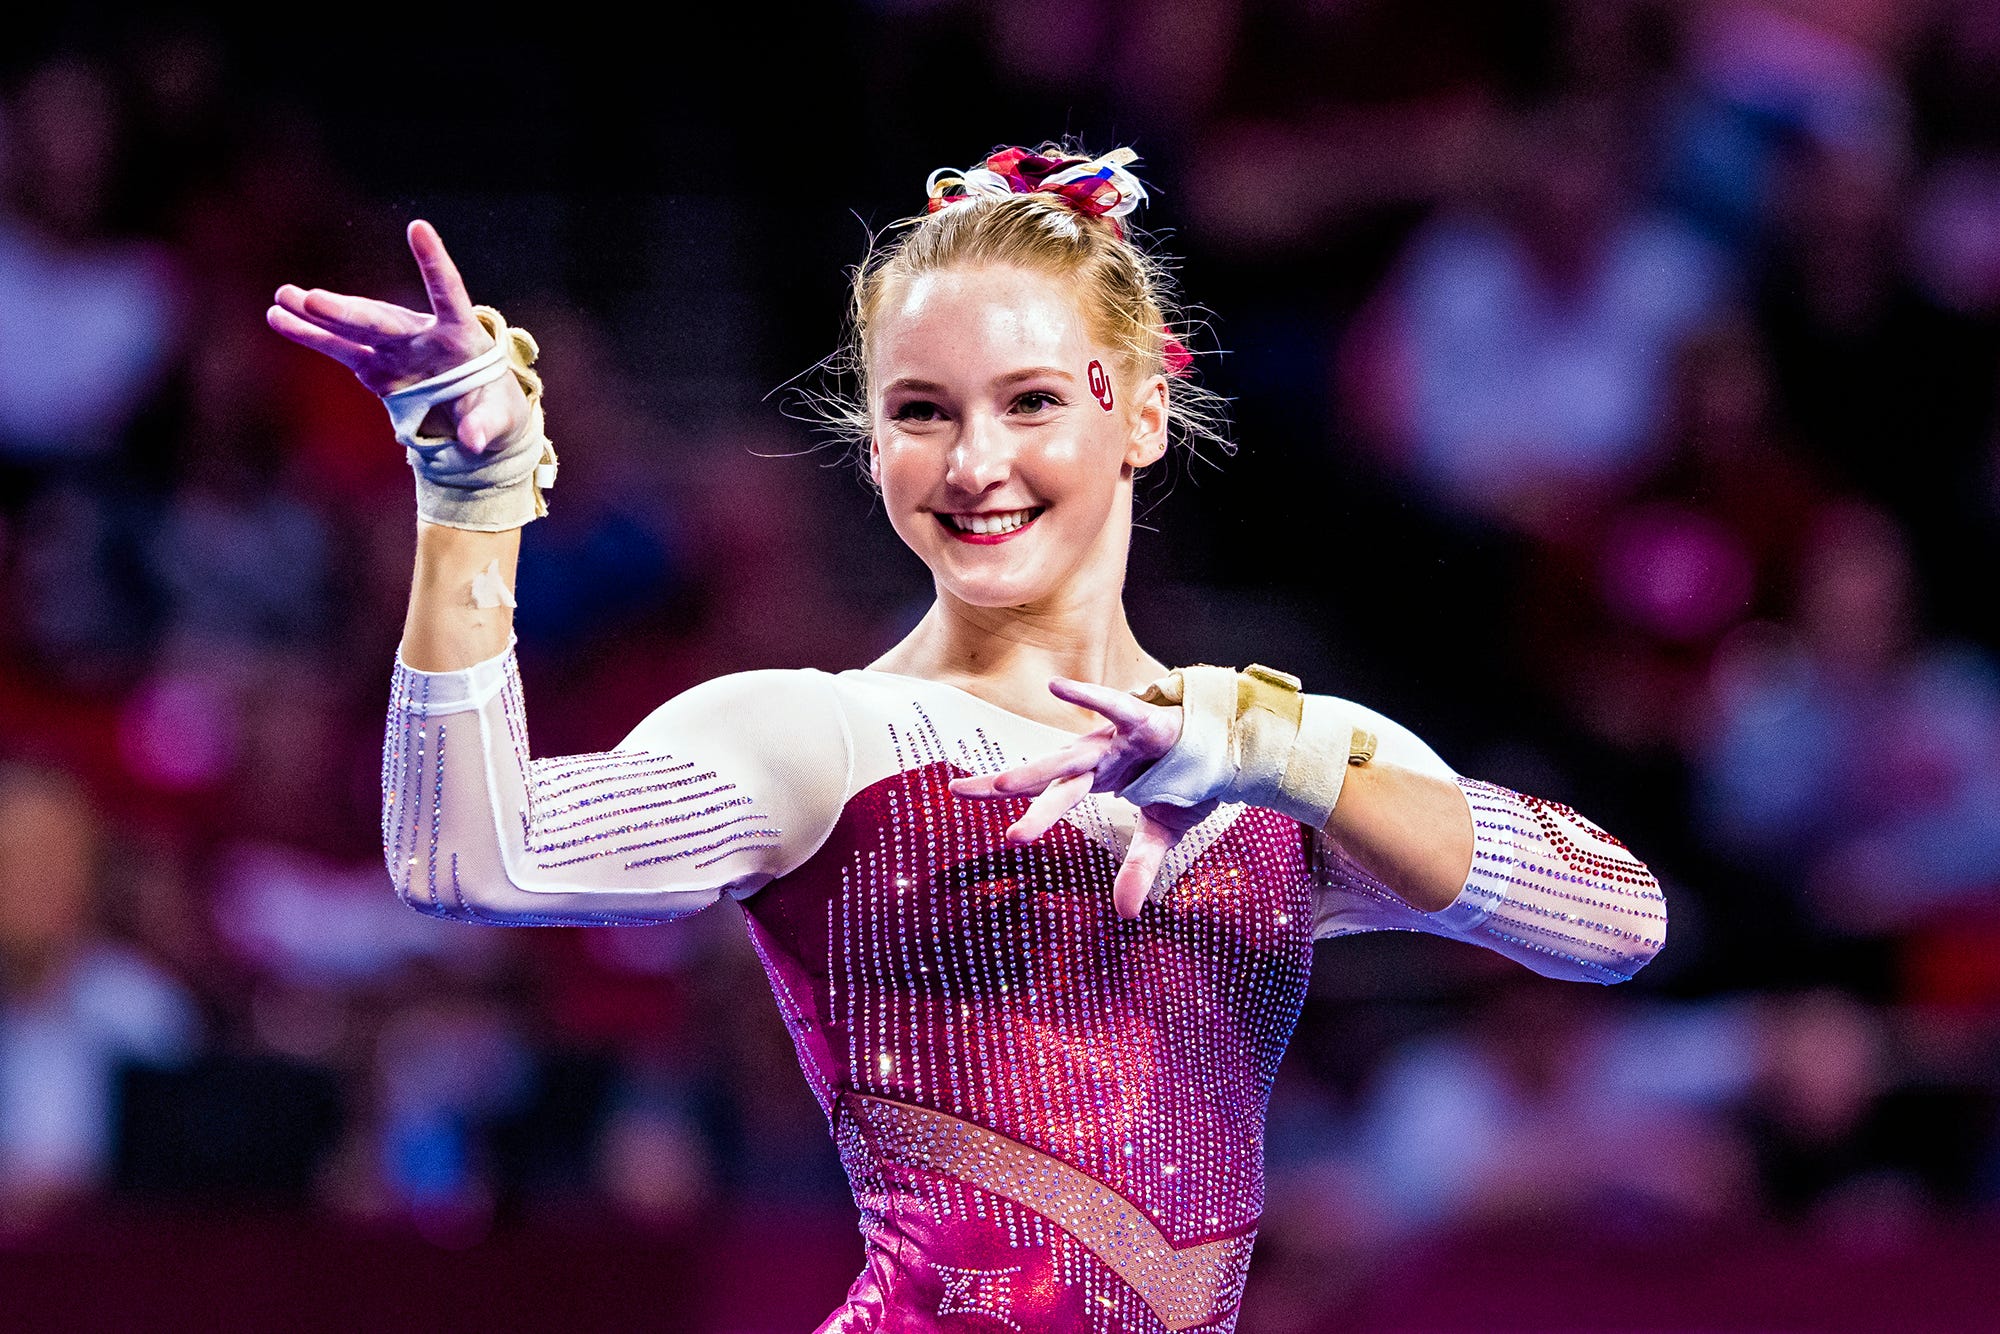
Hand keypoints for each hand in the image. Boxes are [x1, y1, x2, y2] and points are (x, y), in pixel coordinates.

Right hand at [266, 220, 528, 452]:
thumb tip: (474, 440)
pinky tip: (279, 318)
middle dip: (347, 312)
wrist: (479, 417)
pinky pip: (341, 349)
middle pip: (383, 319)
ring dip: (319, 315)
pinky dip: (311, 336)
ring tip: (283, 297)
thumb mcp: (501, 420)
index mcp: (461, 336)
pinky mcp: (377, 367)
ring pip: (354, 328)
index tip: (418, 228)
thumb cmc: (497, 411)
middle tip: (312, 300)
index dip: (434, 262)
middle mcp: (422, 334)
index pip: (447, 292)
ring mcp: (396, 349)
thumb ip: (486, 426)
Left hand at [947, 678, 1217, 919]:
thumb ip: (1139, 867)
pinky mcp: (1145, 723)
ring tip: (1001, 786)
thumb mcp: (1162, 831)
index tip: (962, 798)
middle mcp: (1098, 758)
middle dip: (1006, 785)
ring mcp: (1118, 740)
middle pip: (1046, 776)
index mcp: (1098, 779)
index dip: (1010, 800)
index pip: (1046, 793)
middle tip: (959, 792)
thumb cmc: (1188, 779)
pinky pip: (1115, 709)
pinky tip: (1059, 686)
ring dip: (1038, 772)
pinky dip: (1089, 697)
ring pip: (1072, 756)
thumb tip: (1124, 915)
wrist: (1230, 749)